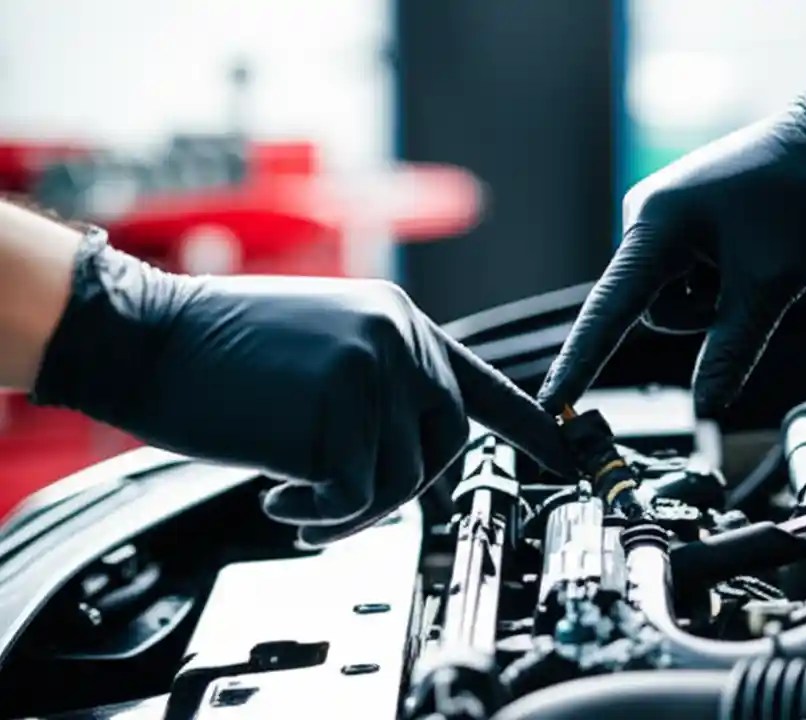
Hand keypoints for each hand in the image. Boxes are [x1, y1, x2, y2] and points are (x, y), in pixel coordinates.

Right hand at [32, 231, 575, 546]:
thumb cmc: (223, 351)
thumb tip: (415, 447)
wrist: (144, 335)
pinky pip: (357, 496)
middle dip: (405, 484)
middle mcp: (400, 339)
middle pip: (448, 442)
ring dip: (352, 510)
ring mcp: (371, 372)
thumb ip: (382, 381)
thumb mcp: (326, 345)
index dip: (533, 425)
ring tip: (300, 502)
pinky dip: (321, 517)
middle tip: (345, 499)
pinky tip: (281, 502)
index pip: (485, 381)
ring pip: (405, 479)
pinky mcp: (335, 413)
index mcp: (402, 320)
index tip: (569, 455)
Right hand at [538, 57, 805, 416]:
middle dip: (706, 314)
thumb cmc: (803, 195)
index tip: (554, 405)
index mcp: (655, 225)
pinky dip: (723, 281)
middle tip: (757, 282)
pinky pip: (690, 277)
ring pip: (675, 299)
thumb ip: (732, 349)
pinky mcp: (683, 222)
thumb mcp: (772, 283)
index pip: (610, 310)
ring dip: (718, 300)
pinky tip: (752, 251)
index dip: (581, 363)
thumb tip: (706, 408)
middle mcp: (646, 219)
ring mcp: (664, 219)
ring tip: (758, 260)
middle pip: (654, 309)